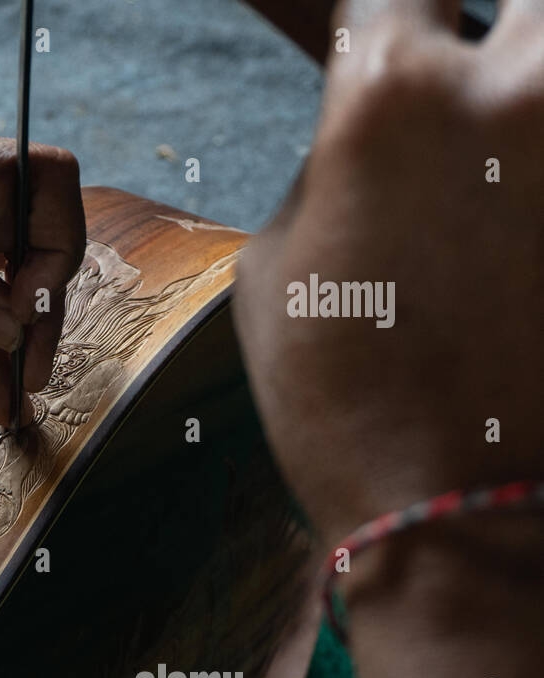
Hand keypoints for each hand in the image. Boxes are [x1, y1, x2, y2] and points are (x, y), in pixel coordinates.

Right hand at [234, 0, 543, 544]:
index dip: (391, 17)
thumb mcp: (273, 268)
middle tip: (477, 98)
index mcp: (390, 98)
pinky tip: (519, 230)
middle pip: (524, 0)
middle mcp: (515, 92)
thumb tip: (371, 126)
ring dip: (533, 96)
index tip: (392, 40)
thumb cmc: (340, 398)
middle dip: (495, 35)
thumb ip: (328, 164)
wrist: (462, 513)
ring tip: (508, 157)